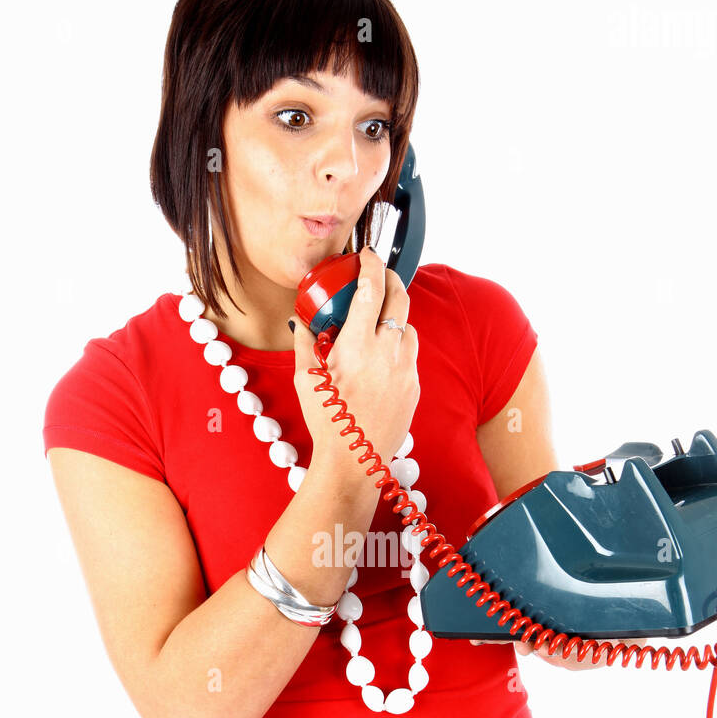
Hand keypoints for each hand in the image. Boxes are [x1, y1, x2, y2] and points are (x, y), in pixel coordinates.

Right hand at [291, 246, 419, 484]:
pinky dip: (398, 347)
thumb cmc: (327, 423)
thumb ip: (305, 342)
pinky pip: (410, 355)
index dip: (371, 265)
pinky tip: (381, 359)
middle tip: (379, 276)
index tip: (367, 256)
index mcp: (358, 345)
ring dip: (395, 317)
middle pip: (401, 298)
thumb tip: (301, 320)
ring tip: (377, 323)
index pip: (372, 289)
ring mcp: (406, 370)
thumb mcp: (306, 380)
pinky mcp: (415, 386)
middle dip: (391, 280)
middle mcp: (388, 353)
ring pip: (408, 327)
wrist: (355, 461)